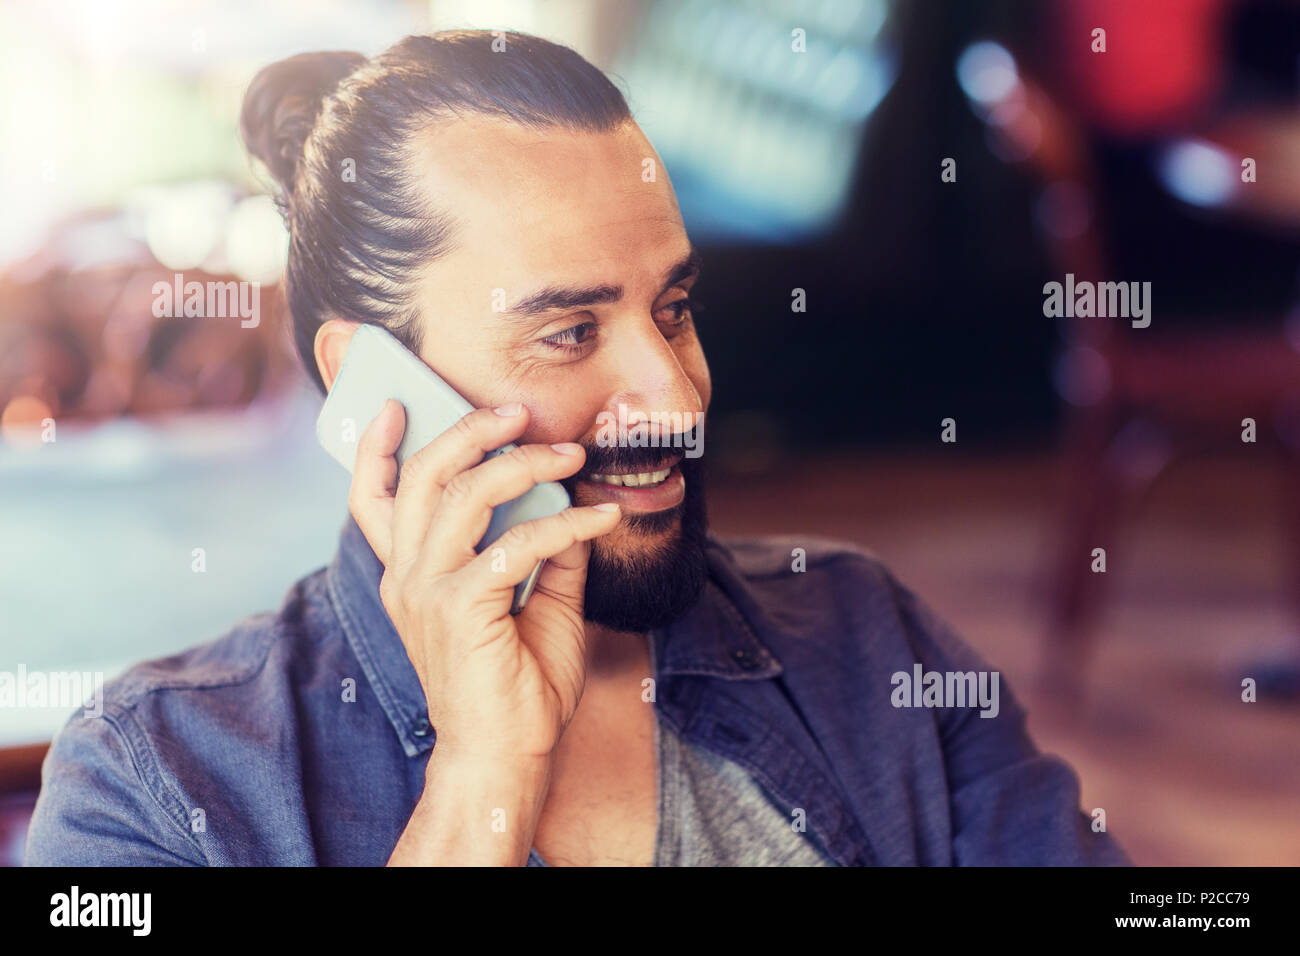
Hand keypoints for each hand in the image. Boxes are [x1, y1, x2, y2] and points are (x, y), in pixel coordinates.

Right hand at [348, 399, 619, 763]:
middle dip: (468, 431)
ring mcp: (427, 591)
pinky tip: (600, 521)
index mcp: (410, 574)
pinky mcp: (459, 608)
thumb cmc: (516, 684)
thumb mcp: (537, 603)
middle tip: (516, 413)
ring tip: (567, 454)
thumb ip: (548, 550)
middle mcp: (407, 576)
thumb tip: (574, 501)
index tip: (399, 403)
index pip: (373, 498)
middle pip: (420, 476)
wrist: (506, 757)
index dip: (377, 446)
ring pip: (462, 494)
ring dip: (521, 464)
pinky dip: (564, 524)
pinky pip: (516, 543)